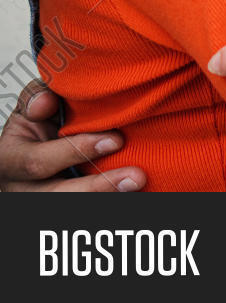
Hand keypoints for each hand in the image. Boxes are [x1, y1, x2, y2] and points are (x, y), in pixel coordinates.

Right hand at [0, 80, 142, 191]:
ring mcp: (41, 200)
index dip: (75, 151)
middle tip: (135, 175)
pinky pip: (84, 205)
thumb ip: (36, 97)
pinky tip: (133, 192)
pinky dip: (109, 198)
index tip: (116, 139)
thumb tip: (45, 102)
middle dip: (96, 186)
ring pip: (71, 205)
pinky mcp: (61, 204)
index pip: (38, 161)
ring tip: (137, 183)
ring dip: (107, 196)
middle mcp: (21, 187)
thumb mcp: (30, 108)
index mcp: (9, 159)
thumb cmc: (38, 124)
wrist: (41, 144)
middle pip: (56, 195)